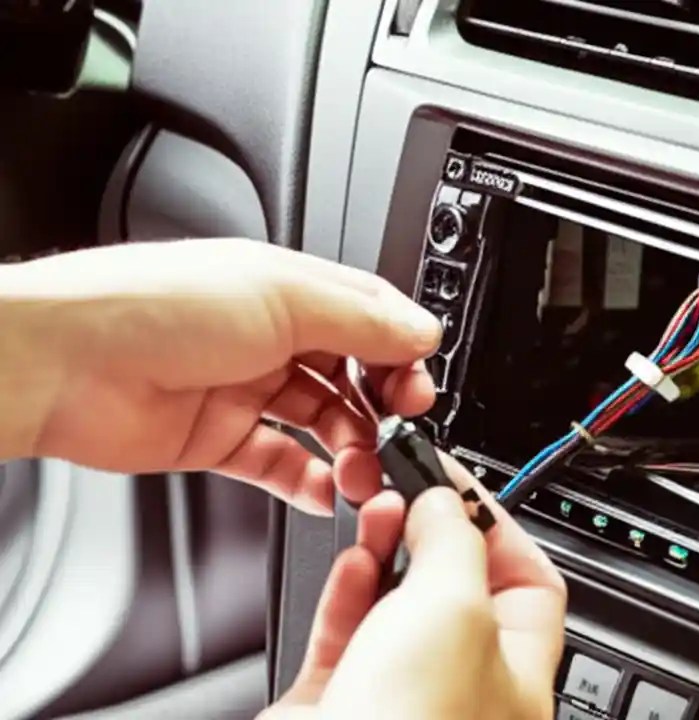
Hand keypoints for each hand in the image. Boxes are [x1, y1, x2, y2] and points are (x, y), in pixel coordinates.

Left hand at [0, 239, 440, 513]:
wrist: (64, 363)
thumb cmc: (154, 306)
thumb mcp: (282, 297)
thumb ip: (362, 322)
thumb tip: (424, 333)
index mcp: (291, 291)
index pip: (371, 320)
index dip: (403, 352)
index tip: (420, 382)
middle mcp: (272, 336)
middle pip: (355, 374)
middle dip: (386, 404)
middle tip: (400, 427)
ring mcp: (245, 389)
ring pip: (324, 423)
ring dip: (355, 447)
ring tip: (363, 469)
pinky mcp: (219, 439)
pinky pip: (281, 465)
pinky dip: (309, 482)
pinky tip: (327, 490)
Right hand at [265, 456, 567, 719]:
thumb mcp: (454, 607)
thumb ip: (454, 542)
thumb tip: (443, 503)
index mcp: (516, 680)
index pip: (530, 584)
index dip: (498, 526)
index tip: (459, 484)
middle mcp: (461, 695)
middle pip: (458, 592)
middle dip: (434, 535)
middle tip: (411, 491)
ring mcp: (397, 702)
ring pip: (398, 609)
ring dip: (388, 553)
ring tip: (379, 511)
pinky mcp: (336, 709)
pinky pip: (347, 637)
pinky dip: (347, 591)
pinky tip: (351, 560)